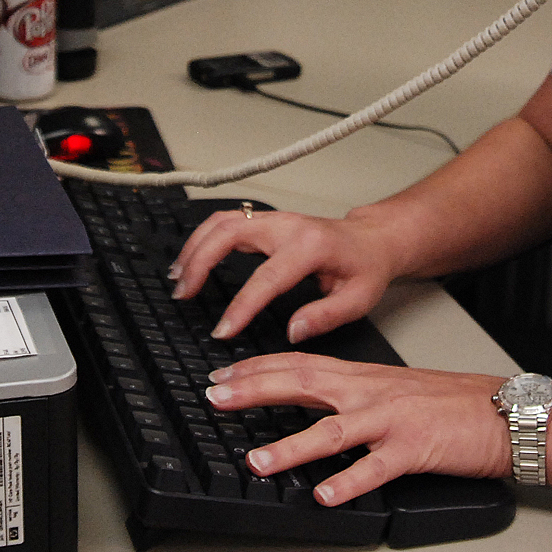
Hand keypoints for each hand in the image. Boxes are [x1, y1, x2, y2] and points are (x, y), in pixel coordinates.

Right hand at [169, 206, 401, 342]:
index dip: (241, 306)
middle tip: (183, 294)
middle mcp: (288, 227)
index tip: (223, 330)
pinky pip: (226, 221)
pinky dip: (202, 238)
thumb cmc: (365, 268)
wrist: (372, 239)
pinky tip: (190, 260)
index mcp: (311, 247)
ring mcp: (274, 219)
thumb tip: (292, 331)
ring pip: (222, 221)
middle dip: (200, 262)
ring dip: (194, 247)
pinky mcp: (266, 220)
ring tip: (178, 279)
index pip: (267, 277)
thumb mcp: (359, 299)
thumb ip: (325, 316)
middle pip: (230, 233)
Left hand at [203, 353, 512, 503]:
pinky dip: (347, 482)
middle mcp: (370, 393)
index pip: (299, 364)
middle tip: (216, 397)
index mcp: (363, 377)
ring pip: (331, 432)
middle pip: (302, 384)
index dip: (256, 368)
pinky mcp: (413, 450)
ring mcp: (390, 421)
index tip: (222, 374)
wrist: (502, 412)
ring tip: (256, 461)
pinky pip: (375, 469)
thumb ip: (353, 391)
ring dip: (289, 446)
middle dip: (254, 391)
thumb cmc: (451, 403)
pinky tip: (324, 495)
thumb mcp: (393, 386)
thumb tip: (313, 399)